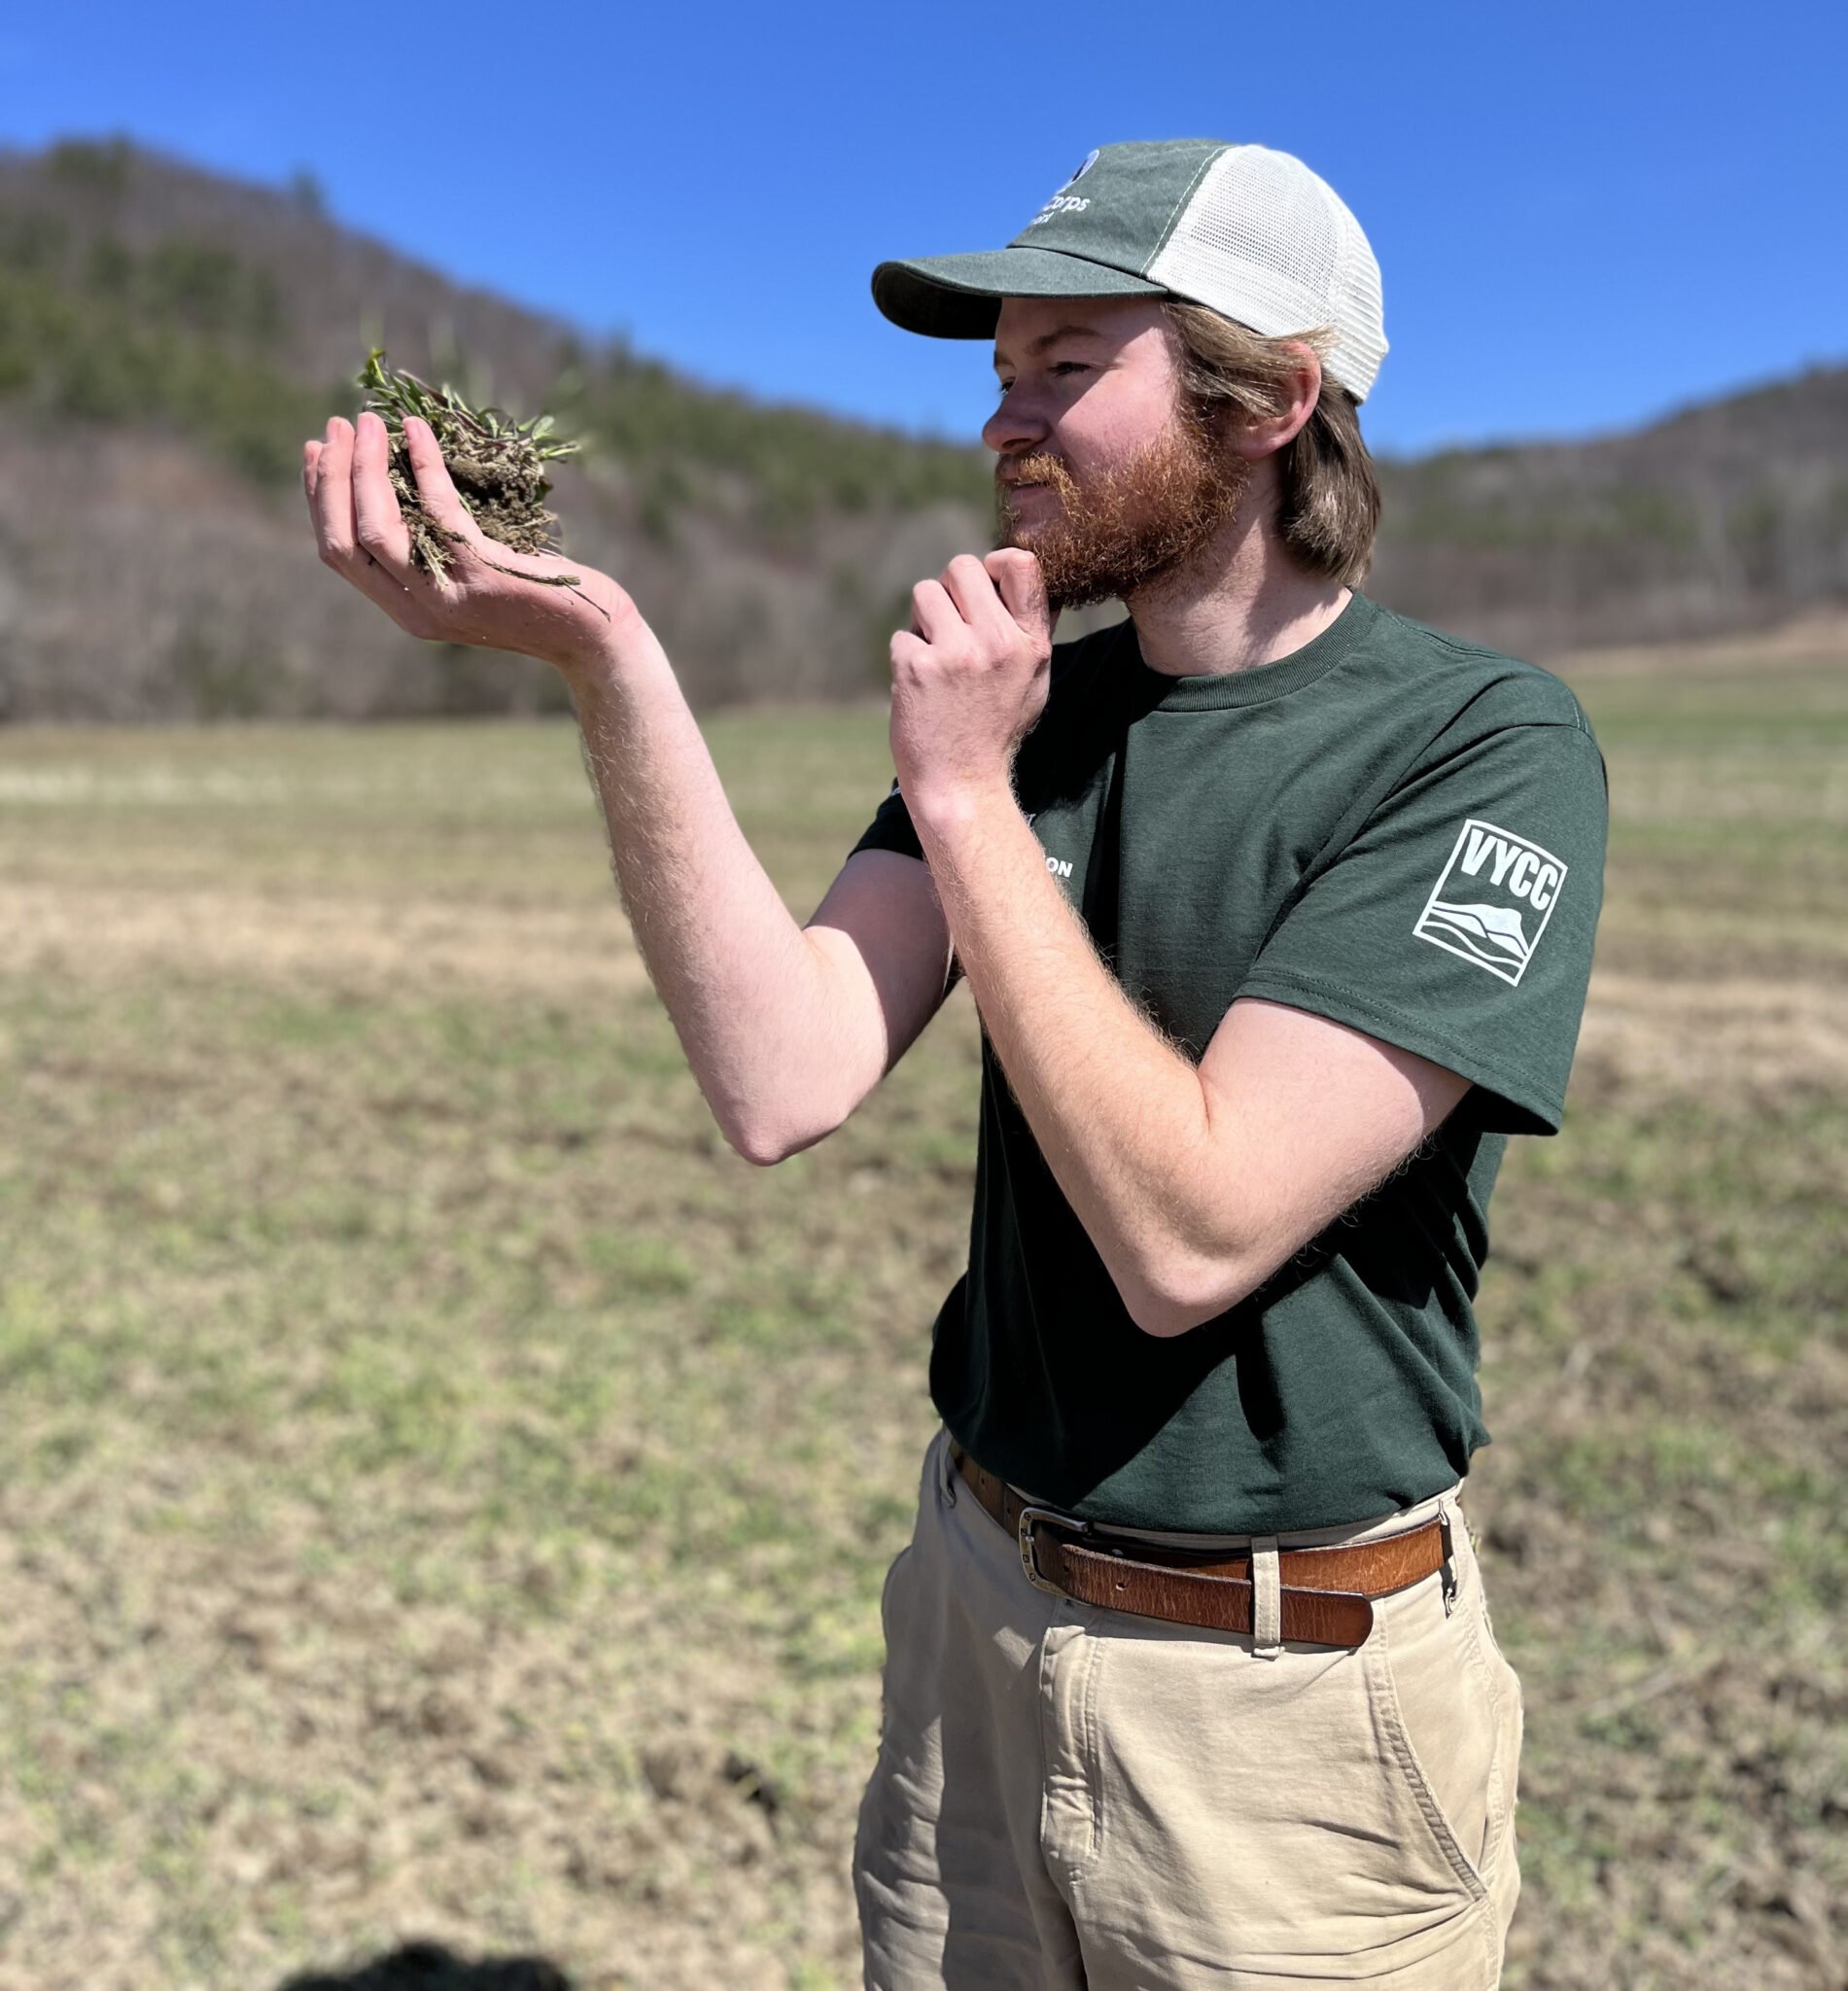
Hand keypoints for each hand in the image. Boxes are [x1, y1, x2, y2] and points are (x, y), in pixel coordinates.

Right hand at [303, 410, 636, 674]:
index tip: (318, 450)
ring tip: (366, 421)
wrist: (590, 636)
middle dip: (332, 477)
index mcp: (406, 609)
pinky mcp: (481, 574)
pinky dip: (422, 464)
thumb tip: (397, 482)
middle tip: (339, 425)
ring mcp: (446, 595)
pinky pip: (437, 510)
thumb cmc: (535, 596)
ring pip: (377, 527)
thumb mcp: (470, 575)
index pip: (338, 553)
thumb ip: (431, 548)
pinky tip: (418, 432)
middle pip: (345, 539)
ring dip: (363, 466)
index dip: (320, 498)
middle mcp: (417, 609)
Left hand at [889, 550, 1053, 823]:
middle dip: (948, 591)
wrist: (963, 786)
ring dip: (923, 621)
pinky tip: (920, 689)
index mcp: (1032, 643)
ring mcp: (956, 654)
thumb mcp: (1033, 681)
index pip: (1021, 564)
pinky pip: (902, 636)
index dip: (993, 563)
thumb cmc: (996, 731)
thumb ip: (1028, 630)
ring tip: (935, 658)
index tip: (983, 585)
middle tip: (949, 627)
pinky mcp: (917, 668)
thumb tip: (1014, 573)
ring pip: (924, 593)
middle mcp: (998, 643)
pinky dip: (905, 659)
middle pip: (961, 567)